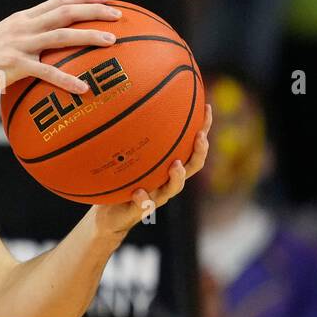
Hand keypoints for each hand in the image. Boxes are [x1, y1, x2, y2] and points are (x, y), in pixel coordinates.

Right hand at [0, 0, 121, 100]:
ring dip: (89, 37)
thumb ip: (22, 41)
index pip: (57, 2)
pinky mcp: (13, 66)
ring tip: (112, 43)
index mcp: (21, 20)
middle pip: (65, 12)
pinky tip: (83, 88)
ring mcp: (18, 45)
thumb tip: (45, 51)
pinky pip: (46, 71)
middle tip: (119, 16)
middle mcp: (22, 27)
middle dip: (94, 11)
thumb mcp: (0, 42)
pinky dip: (67, 79)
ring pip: (61, 36)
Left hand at [93, 103, 212, 236]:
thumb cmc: (119, 180)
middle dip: (199, 152)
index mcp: (168, 167)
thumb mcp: (125, 155)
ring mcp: (156, 197)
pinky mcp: (139, 210)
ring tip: (176, 166)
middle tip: (200, 137)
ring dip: (177, 177)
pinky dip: (143, 198)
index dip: (202, 129)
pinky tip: (138, 191)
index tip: (207, 108)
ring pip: (173, 188)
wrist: (108, 215)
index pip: (192, 146)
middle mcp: (167, 181)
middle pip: (192, 166)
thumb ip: (128, 137)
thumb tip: (126, 101)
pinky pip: (143, 205)